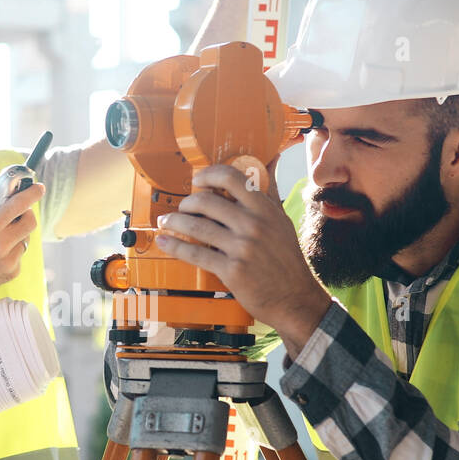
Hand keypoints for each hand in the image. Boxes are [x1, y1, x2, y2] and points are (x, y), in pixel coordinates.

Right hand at [0, 180, 42, 307]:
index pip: (18, 205)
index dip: (32, 193)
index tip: (39, 188)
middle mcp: (1, 245)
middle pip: (30, 222)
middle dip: (27, 213)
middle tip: (17, 213)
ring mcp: (8, 261)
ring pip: (26, 239)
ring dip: (17, 233)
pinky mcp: (12, 273)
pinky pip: (20, 254)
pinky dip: (12, 250)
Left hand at [155, 164, 328, 357]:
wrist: (294, 297)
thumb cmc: (286, 259)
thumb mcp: (282, 220)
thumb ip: (269, 194)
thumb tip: (269, 163)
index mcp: (264, 209)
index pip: (232, 178)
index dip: (208, 175)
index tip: (197, 179)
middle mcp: (253, 225)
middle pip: (207, 202)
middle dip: (186, 203)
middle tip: (181, 208)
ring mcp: (242, 248)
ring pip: (197, 227)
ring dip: (174, 222)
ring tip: (165, 221)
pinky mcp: (231, 270)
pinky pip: (195, 254)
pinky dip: (175, 246)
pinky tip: (164, 241)